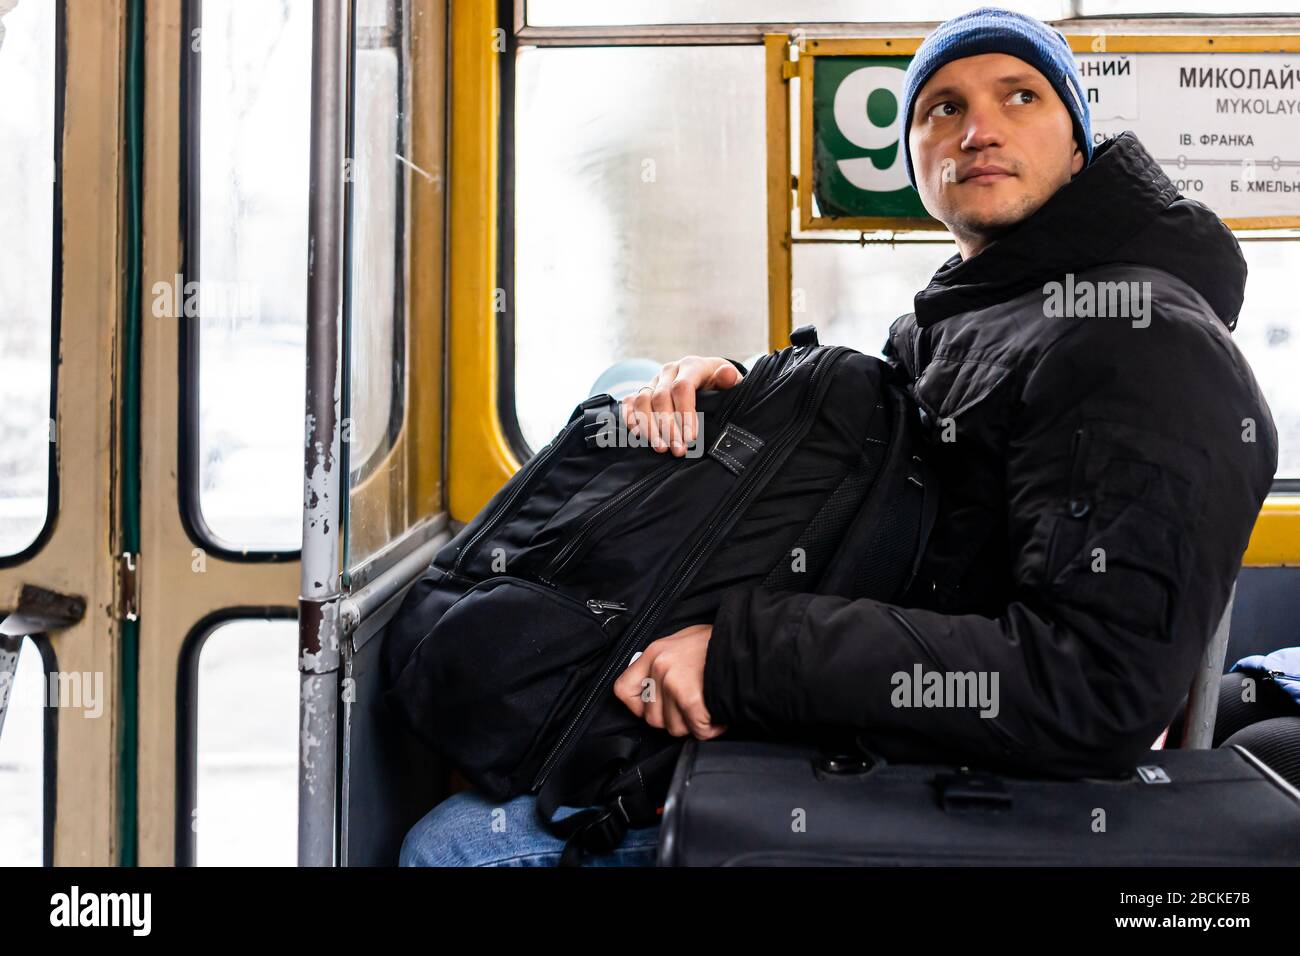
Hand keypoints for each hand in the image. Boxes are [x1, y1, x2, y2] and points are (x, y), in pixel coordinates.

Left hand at [612, 624, 727, 739]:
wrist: (748, 639)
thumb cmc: (719, 643)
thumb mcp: (684, 642)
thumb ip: (665, 664)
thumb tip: (657, 687)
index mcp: (654, 653)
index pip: (623, 690)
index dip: (639, 706)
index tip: (657, 706)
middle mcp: (660, 667)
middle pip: (652, 717)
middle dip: (674, 718)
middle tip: (693, 706)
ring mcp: (674, 683)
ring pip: (674, 728)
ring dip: (694, 724)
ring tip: (708, 705)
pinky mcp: (692, 699)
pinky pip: (697, 731)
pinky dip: (712, 728)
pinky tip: (718, 714)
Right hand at [620, 356, 742, 457]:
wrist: (706, 378)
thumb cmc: (720, 385)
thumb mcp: (729, 381)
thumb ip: (729, 379)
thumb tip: (727, 374)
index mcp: (691, 366)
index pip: (682, 387)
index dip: (685, 413)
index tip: (692, 437)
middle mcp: (669, 371)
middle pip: (661, 397)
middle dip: (668, 426)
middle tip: (678, 450)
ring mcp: (653, 381)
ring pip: (642, 401)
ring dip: (649, 427)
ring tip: (661, 448)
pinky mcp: (642, 391)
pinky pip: (629, 404)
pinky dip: (630, 419)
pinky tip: (638, 436)